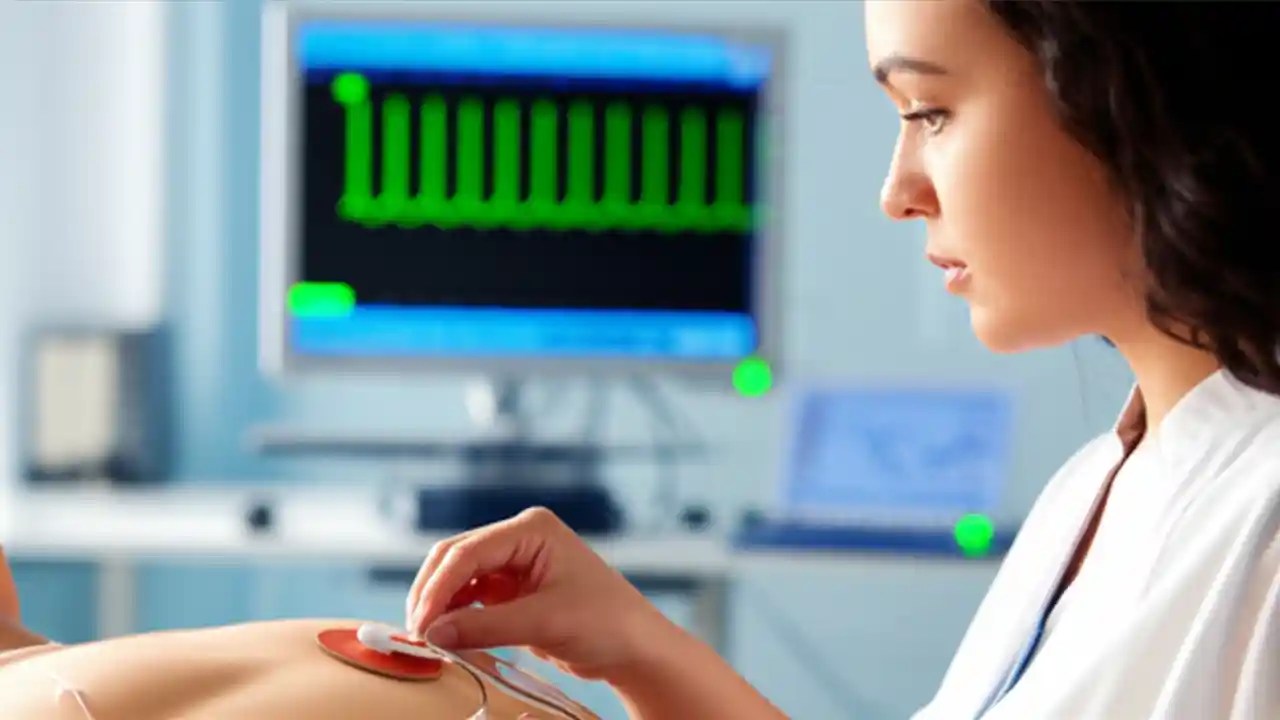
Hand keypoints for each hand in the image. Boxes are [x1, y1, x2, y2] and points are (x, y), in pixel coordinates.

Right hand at [405, 507, 671, 682]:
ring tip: (429, 640)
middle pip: (455, 559)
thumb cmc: (606, 623)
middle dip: (433, 594)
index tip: (421, 624)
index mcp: (532, 529)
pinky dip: (456, 616)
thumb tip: (433, 633)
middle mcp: (519, 539)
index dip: (438, 587)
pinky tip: (448, 637)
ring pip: (457, 578)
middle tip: (417, 635)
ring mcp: (514, 563)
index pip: (468, 552)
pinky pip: (470, 598)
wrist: (636, 647)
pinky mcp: (512, 590)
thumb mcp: (544, 622)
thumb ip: (485, 626)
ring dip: (441, 606)